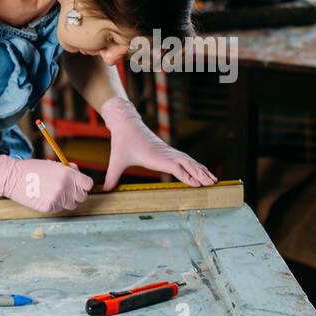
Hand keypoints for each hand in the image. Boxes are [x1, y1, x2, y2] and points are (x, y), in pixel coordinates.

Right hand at [0, 153, 93, 214]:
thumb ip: (68, 171)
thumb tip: (78, 176)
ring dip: (66, 200)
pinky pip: (59, 209)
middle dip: (75, 194)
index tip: (78, 185)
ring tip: (54, 193)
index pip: (88, 184)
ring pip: (71, 205)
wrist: (13, 177)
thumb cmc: (33, 169)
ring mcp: (57, 198)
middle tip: (66, 190)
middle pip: (82, 197)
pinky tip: (45, 197)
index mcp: (67, 174)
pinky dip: (54, 205)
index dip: (83, 185)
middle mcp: (65, 186)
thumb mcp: (53, 165)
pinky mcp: (49, 207)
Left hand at [100, 97, 216, 191]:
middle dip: (201, 174)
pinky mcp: (168, 151)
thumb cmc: (122, 142)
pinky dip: (196, 165)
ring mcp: (169, 152)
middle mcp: (166, 154)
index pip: (176, 167)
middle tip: (212, 184)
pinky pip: (186, 159)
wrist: (126, 123)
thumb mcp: (116, 161)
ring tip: (213, 180)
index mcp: (156, 157)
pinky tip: (202, 172)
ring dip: (201, 170)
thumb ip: (111, 177)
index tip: (198, 184)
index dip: (187, 176)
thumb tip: (103, 191)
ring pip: (190, 161)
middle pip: (188, 164)